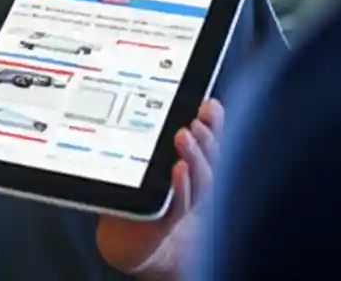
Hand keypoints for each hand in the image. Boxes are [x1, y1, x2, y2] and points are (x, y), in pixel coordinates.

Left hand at [95, 99, 224, 277]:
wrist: (126, 241)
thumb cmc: (137, 198)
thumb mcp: (141, 164)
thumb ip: (150, 140)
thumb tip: (152, 100)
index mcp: (188, 165)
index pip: (206, 141)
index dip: (214, 124)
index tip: (210, 105)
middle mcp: (191, 185)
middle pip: (209, 160)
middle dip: (206, 138)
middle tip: (195, 121)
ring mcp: (182, 205)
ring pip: (199, 181)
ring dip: (194, 157)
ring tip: (184, 136)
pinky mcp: (165, 224)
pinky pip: (178, 206)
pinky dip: (181, 188)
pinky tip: (178, 170)